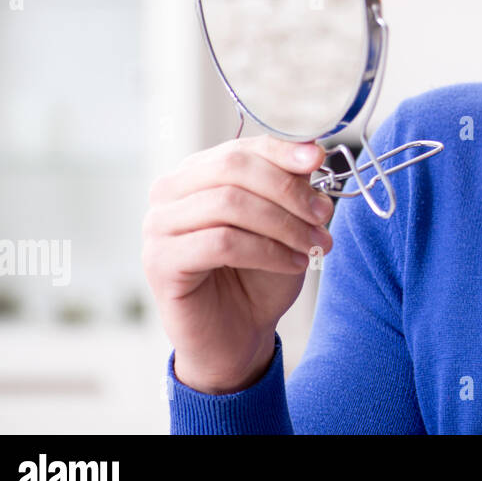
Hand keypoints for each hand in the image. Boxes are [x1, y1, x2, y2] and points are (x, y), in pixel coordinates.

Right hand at [142, 134, 334, 393]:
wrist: (238, 333)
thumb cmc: (259, 273)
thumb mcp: (286, 221)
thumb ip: (292, 185)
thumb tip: (312, 152)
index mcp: (198, 172)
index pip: (242, 146)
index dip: (283, 150)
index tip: (318, 159)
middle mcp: (170, 192)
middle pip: (234, 168)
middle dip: (288, 190)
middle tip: (323, 215)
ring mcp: (158, 226)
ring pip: (230, 204)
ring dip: (284, 224)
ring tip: (314, 244)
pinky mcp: (159, 261)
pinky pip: (221, 243)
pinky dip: (268, 251)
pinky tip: (294, 263)